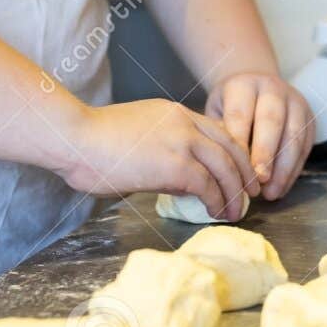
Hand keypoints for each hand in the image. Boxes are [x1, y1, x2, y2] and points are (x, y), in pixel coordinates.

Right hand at [59, 99, 256, 220]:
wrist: (75, 139)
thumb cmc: (92, 143)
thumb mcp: (137, 138)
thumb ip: (162, 153)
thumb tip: (179, 181)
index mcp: (174, 113)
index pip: (217, 131)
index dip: (233, 154)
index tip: (237, 172)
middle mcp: (184, 123)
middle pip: (231, 146)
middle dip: (244, 172)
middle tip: (251, 192)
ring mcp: (182, 141)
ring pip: (225, 167)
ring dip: (235, 193)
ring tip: (238, 212)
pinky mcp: (176, 165)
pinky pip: (209, 185)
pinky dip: (218, 201)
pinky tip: (218, 213)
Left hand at [205, 72, 314, 200]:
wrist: (256, 83)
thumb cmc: (230, 104)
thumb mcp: (216, 111)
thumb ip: (219, 134)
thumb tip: (220, 168)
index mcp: (244, 85)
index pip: (240, 114)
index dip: (239, 142)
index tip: (235, 168)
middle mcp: (273, 90)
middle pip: (271, 122)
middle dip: (265, 154)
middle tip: (258, 180)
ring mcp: (295, 103)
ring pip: (293, 136)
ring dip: (283, 168)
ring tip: (270, 193)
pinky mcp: (310, 119)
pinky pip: (304, 147)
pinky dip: (293, 171)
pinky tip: (280, 188)